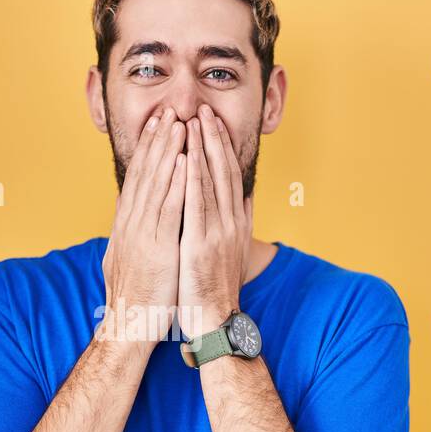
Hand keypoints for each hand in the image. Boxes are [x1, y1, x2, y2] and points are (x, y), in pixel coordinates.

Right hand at [100, 107, 186, 351]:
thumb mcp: (129, 259)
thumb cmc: (137, 298)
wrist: (129, 326)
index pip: (137, 179)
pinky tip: (186, 161)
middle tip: (167, 111)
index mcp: (127, 226)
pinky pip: (169, 208)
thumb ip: (133, 234)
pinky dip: (177, 182)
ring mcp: (142, 234)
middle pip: (145, 174)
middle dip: (156, 141)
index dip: (147, 150)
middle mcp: (131, 224)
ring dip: (168, 151)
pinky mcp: (157, 247)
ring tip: (178, 124)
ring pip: (156, 184)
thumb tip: (132, 214)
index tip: (156, 126)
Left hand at [178, 103, 251, 339]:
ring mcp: (217, 233)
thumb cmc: (216, 289)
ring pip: (211, 182)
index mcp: (235, 223)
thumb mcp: (232, 251)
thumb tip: (244, 197)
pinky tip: (187, 158)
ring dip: (202, 150)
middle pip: (223, 172)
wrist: (214, 322)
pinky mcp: (201, 245)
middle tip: (204, 109)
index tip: (212, 122)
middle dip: (213, 138)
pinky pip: (196, 206)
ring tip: (194, 121)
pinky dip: (192, 179)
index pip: (229, 176)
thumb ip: (238, 222)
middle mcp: (230, 223)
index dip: (221, 147)